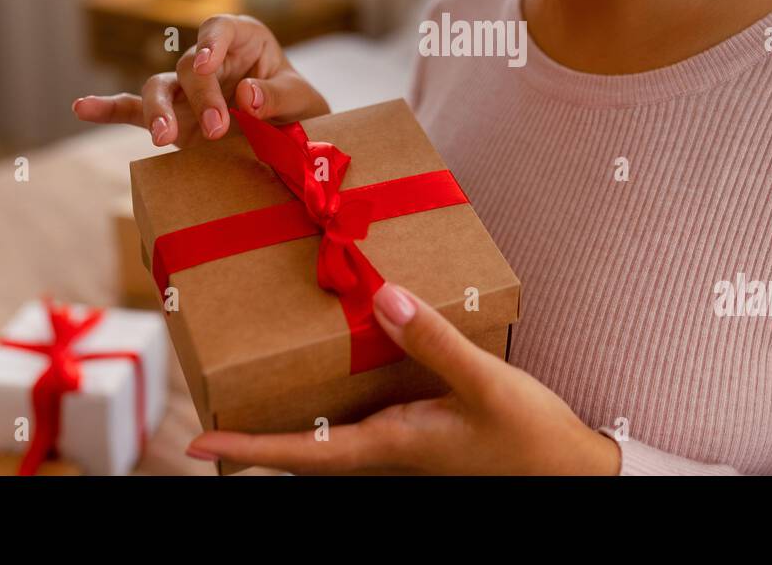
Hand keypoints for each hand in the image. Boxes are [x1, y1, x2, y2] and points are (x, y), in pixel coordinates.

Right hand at [71, 14, 328, 146]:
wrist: (295, 137)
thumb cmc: (301, 108)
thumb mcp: (302, 100)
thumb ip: (278, 96)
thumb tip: (246, 96)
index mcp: (242, 39)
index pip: (218, 28)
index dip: (210, 43)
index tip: (207, 63)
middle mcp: (208, 59)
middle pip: (188, 67)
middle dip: (200, 97)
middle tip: (217, 128)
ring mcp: (186, 89)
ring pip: (158, 88)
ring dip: (157, 111)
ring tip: (164, 138)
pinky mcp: (172, 116)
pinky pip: (134, 109)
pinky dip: (109, 109)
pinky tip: (82, 107)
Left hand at [185, 283, 622, 474]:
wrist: (572, 472)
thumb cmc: (528, 438)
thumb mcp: (484, 385)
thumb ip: (433, 341)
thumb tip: (382, 299)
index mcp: (391, 446)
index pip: (303, 455)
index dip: (249, 450)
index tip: (199, 440)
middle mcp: (387, 448)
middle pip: (305, 446)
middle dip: (258, 429)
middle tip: (214, 403)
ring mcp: (403, 442)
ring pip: (333, 429)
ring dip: (294, 410)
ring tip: (259, 376)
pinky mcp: (422, 427)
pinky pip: (364, 410)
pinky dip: (339, 389)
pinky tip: (346, 355)